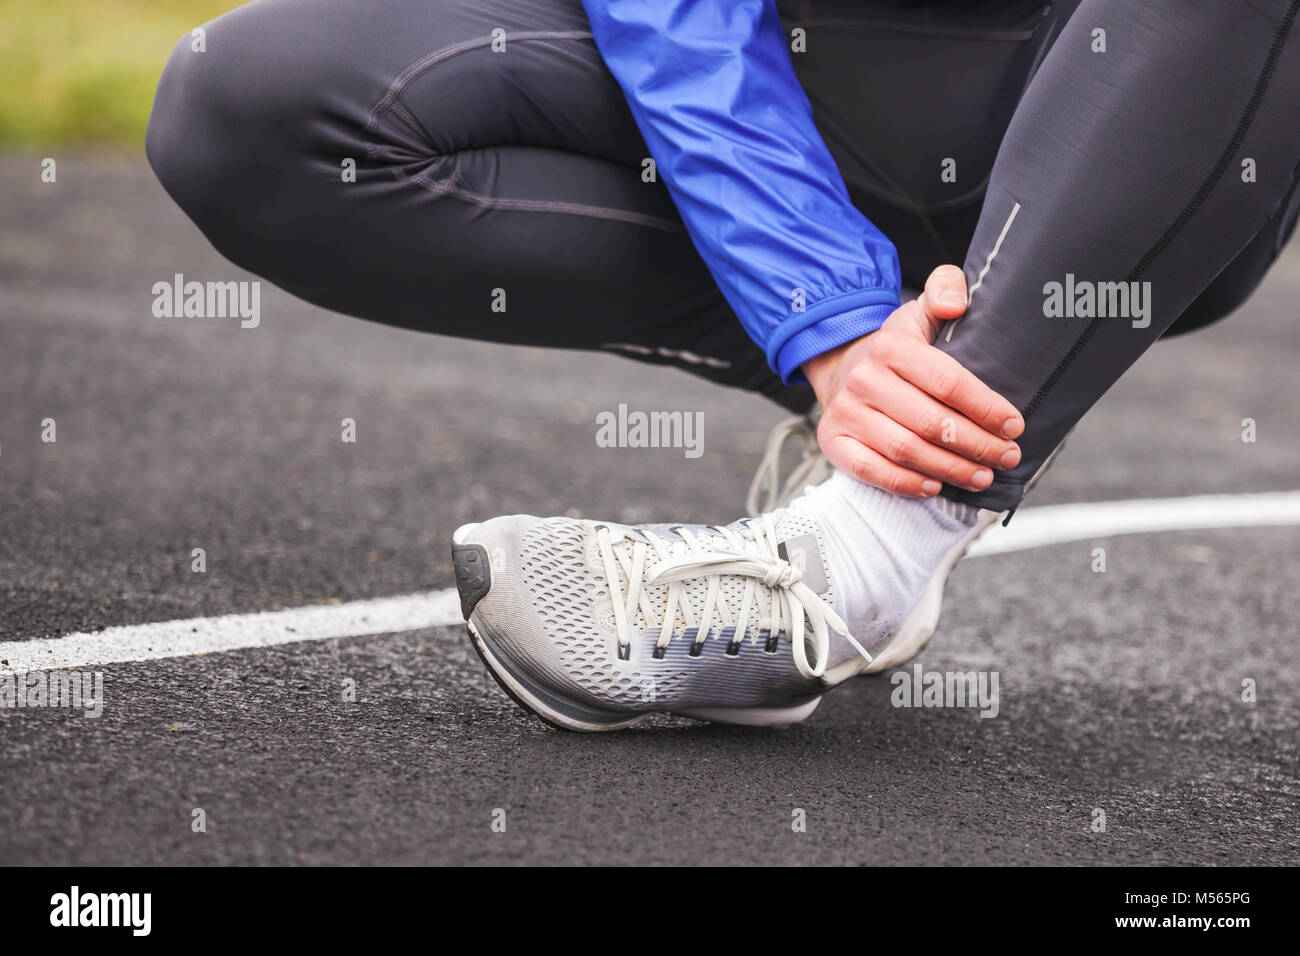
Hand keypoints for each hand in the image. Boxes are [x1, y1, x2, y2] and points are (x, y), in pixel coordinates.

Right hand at [802, 265, 1024, 497]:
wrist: (842, 367)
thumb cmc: (897, 347)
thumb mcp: (920, 311)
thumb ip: (946, 288)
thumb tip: (957, 303)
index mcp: (890, 346)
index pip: (948, 382)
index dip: (986, 408)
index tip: (1015, 426)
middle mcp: (863, 379)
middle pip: (931, 422)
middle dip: (977, 445)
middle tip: (1007, 456)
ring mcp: (845, 413)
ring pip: (905, 450)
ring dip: (950, 468)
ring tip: (982, 476)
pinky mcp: (832, 442)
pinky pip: (871, 471)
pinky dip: (906, 483)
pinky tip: (935, 485)